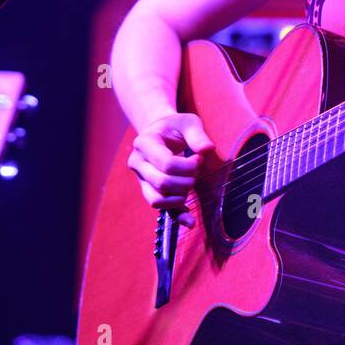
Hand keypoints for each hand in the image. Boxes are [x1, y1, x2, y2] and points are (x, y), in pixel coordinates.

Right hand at [127, 111, 215, 227]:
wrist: (161, 133)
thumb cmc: (175, 127)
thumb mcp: (188, 122)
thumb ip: (197, 134)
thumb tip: (207, 149)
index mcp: (144, 143)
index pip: (166, 164)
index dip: (188, 166)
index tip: (199, 159)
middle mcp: (137, 163)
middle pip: (162, 182)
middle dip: (186, 180)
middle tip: (196, 171)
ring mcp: (141, 180)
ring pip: (157, 200)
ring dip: (180, 196)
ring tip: (191, 184)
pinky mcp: (150, 191)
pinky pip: (161, 210)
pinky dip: (177, 216)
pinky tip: (191, 221)